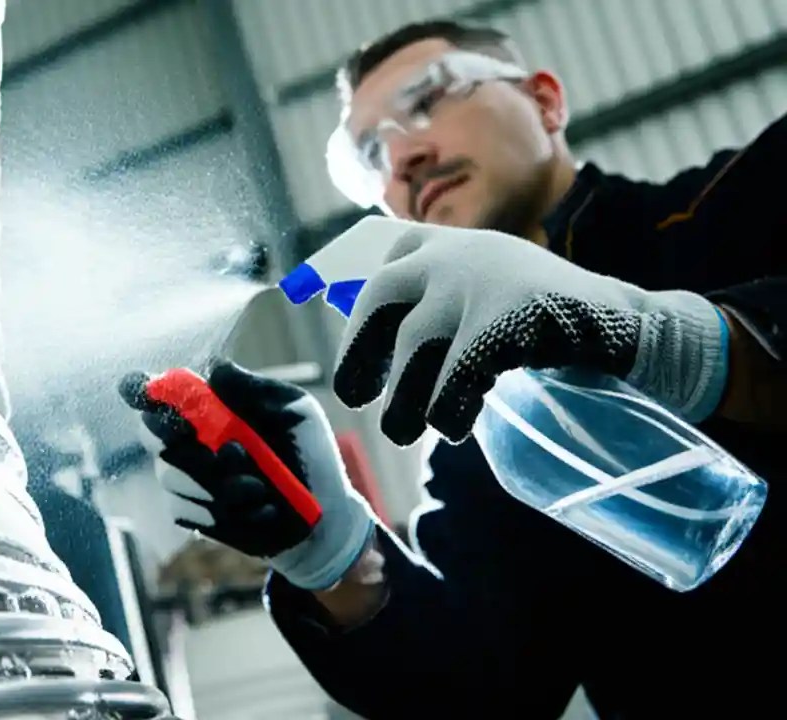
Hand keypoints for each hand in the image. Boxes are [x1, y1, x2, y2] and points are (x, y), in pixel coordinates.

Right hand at [119, 359, 374, 590]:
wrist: (324, 515)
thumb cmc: (309, 453)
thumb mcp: (294, 411)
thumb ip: (254, 389)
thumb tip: (214, 369)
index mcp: (208, 406)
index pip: (157, 392)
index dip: (141, 390)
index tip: (145, 393)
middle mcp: (188, 439)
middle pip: (150, 433)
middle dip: (184, 441)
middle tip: (232, 448)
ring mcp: (186, 478)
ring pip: (171, 475)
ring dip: (221, 482)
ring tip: (262, 487)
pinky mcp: (192, 513)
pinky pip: (186, 509)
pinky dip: (228, 510)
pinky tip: (261, 509)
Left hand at [334, 216, 727, 444]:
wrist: (626, 326)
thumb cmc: (545, 321)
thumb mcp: (484, 297)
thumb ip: (435, 308)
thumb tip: (370, 354)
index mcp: (450, 245)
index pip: (384, 263)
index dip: (357, 312)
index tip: (351, 358)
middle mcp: (458, 253)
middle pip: (381, 297)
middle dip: (359, 352)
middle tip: (355, 397)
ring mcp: (484, 279)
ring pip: (414, 342)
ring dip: (404, 395)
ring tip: (405, 431)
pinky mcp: (510, 313)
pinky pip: (458, 370)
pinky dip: (448, 405)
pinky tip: (456, 426)